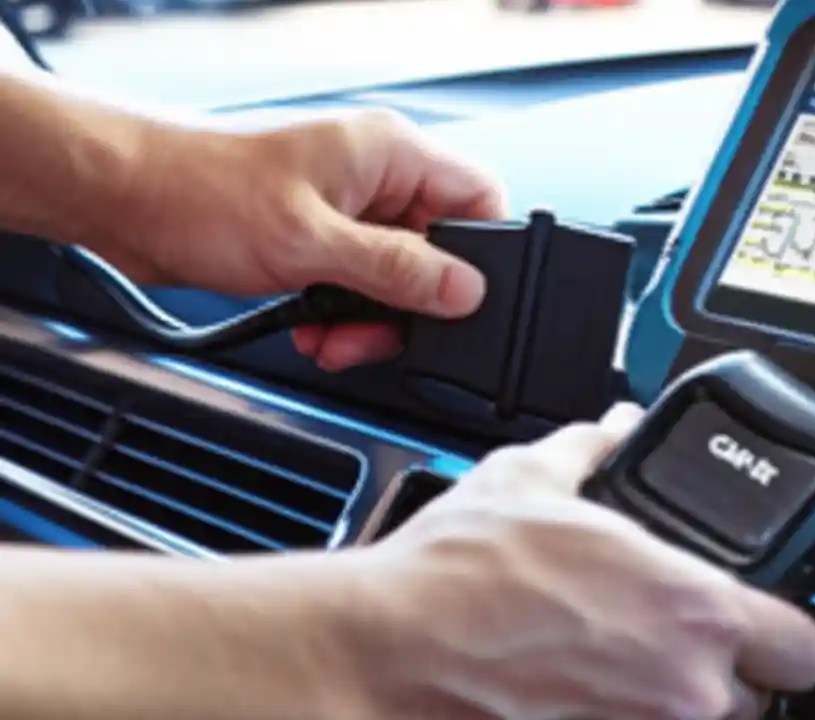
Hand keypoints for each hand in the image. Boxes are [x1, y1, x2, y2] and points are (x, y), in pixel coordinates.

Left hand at [96, 108, 504, 370]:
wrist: (124, 200)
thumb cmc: (201, 190)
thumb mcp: (312, 242)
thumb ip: (397, 269)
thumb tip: (465, 290)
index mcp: (390, 153)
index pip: (478, 198)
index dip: (479, 256)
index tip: (459, 301)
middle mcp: (375, 179)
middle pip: (437, 252)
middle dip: (410, 304)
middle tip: (378, 332)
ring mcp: (347, 211)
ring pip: (396, 279)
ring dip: (370, 320)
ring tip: (334, 339)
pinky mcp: (317, 242)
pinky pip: (357, 288)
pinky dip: (342, 318)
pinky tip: (314, 331)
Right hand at [335, 403, 814, 719]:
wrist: (383, 653)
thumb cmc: (454, 578)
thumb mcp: (530, 480)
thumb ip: (594, 448)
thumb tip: (615, 426)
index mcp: (692, 609)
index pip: (807, 648)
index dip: (784, 634)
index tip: (757, 622)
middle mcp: (684, 689)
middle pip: (755, 700)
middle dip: (723, 672)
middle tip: (668, 639)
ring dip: (671, 701)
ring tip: (610, 664)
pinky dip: (622, 717)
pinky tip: (575, 690)